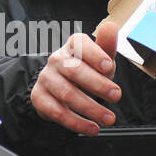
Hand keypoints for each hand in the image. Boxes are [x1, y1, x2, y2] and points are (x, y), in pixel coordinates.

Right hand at [29, 21, 121, 135]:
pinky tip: (92, 128)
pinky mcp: (39, 98)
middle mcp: (56, 60)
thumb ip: (106, 46)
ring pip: (67, 94)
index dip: (94, 55)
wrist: (59, 89)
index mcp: (72, 46)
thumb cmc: (86, 71)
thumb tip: (110, 27)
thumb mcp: (100, 59)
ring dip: (90, 109)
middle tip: (116, 96)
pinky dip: (76, 123)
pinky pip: (57, 112)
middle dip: (97, 85)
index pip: (80, 44)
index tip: (109, 66)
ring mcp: (46, 79)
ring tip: (108, 118)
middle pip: (75, 71)